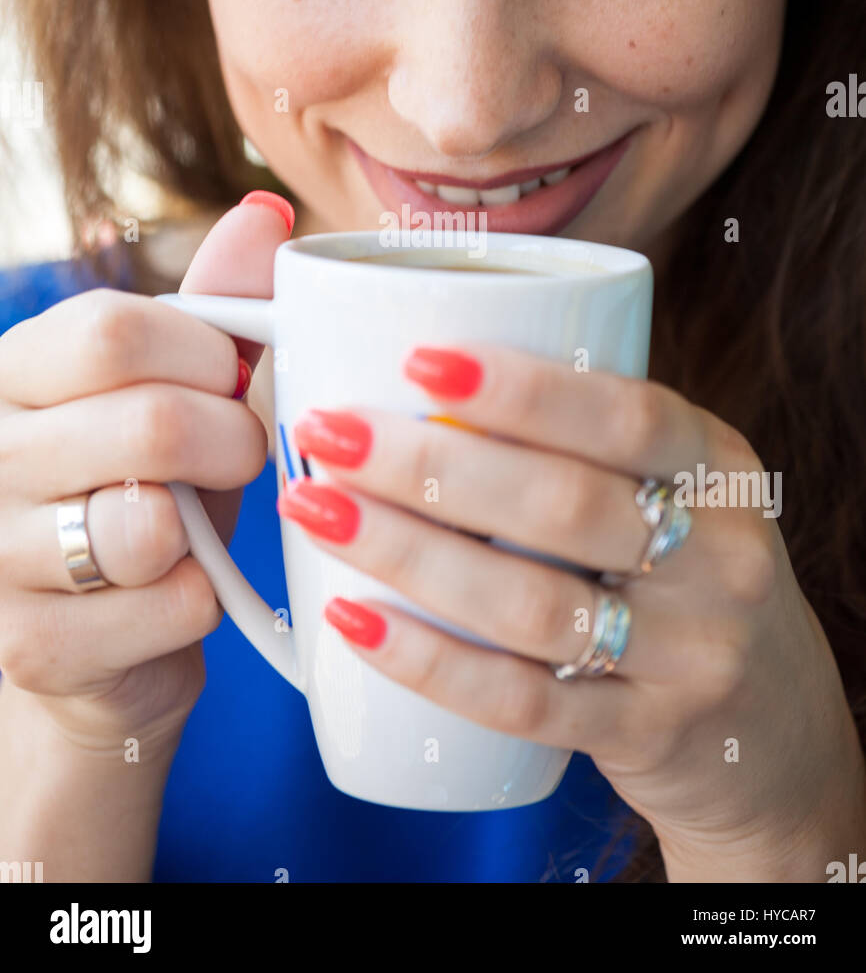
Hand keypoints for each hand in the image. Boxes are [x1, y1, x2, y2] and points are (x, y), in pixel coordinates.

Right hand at [0, 196, 286, 754]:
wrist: (109, 640)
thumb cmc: (154, 491)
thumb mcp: (185, 392)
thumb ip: (219, 306)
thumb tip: (268, 210)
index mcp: (16, 371)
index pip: (112, 329)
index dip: (206, 356)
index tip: (232, 381)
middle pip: (148, 423)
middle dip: (231, 442)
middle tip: (242, 456)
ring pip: (147, 525)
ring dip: (207, 527)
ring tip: (194, 528)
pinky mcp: (29, 646)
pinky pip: (166, 607)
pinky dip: (201, 603)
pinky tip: (175, 596)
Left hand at [281, 342, 865, 878]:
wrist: (771, 724)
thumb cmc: (684, 572)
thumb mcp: (678, 487)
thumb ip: (584, 439)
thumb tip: (407, 367)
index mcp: (719, 466)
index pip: (628, 417)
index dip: (523, 390)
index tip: (417, 361)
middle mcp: (719, 558)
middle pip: (563, 507)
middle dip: (430, 466)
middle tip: (329, 435)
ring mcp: (688, 656)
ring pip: (530, 607)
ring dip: (407, 555)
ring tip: (316, 511)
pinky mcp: (645, 735)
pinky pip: (522, 704)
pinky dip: (429, 663)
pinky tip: (355, 626)